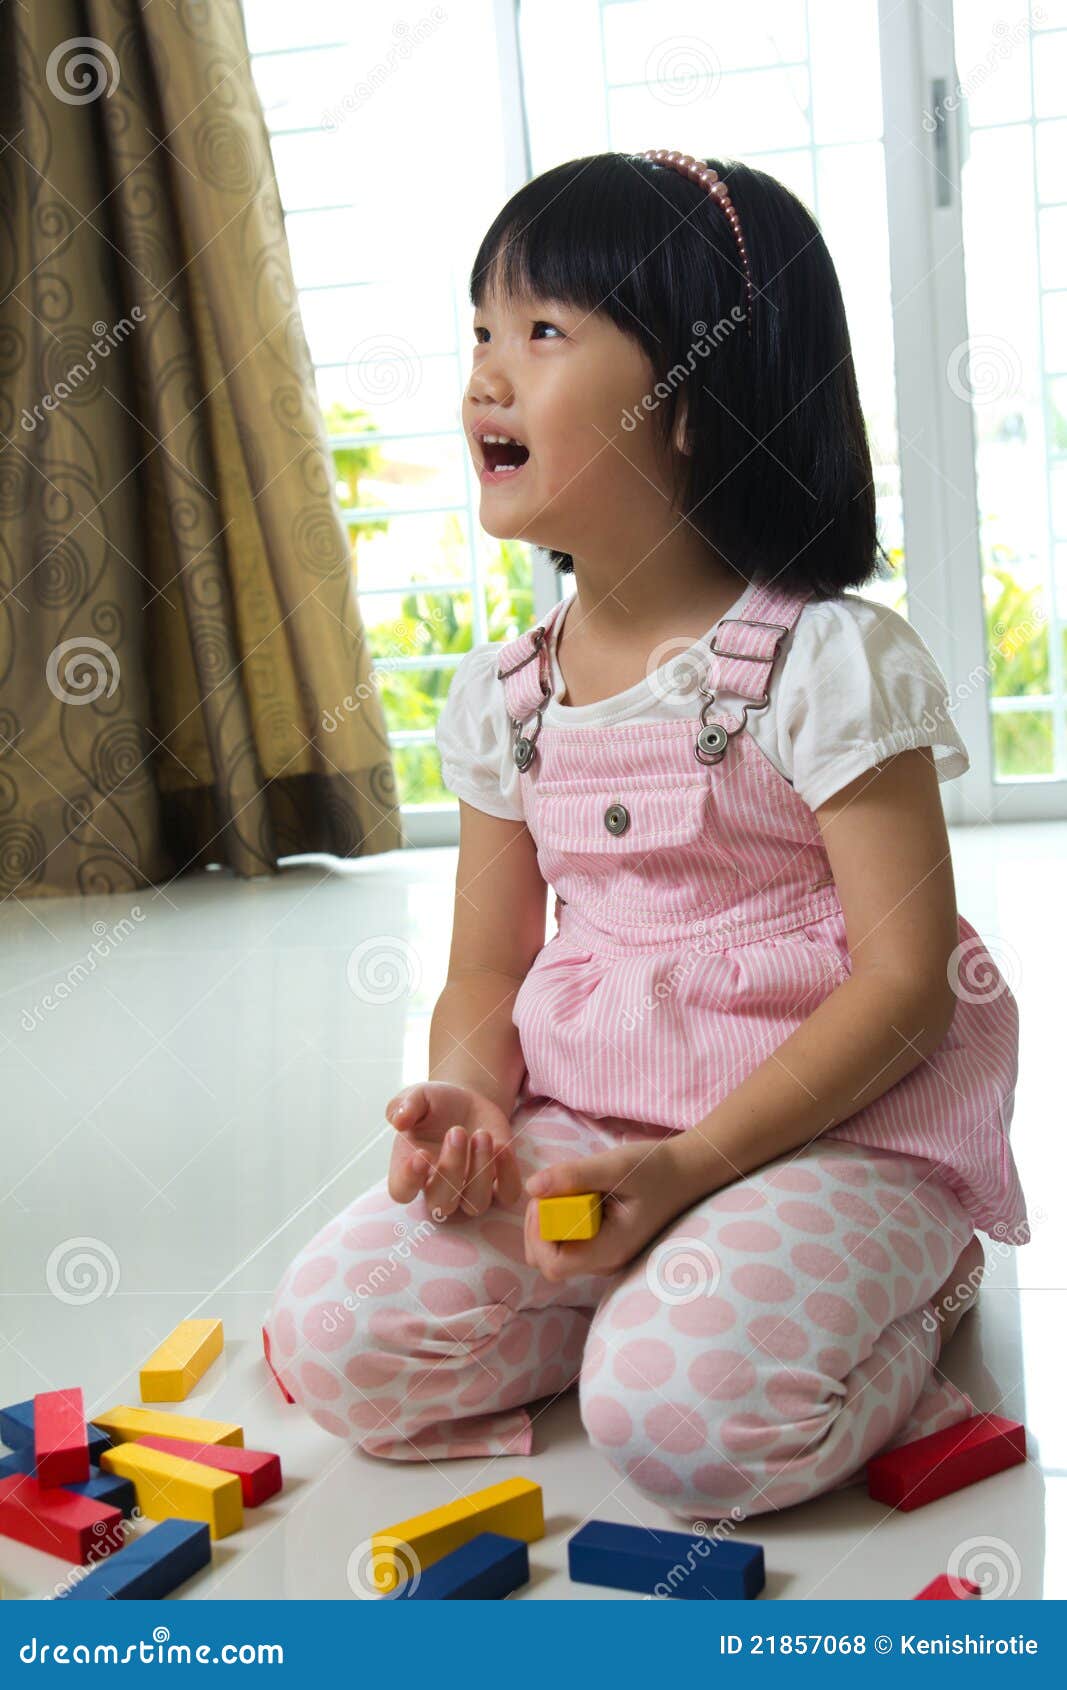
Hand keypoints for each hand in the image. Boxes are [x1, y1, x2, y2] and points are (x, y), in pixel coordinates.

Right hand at [385, 1082, 522, 1218]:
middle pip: (442, 1203)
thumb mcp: (418, 1096)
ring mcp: (470, 1190)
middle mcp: (438, 1188)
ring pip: (476, 1203)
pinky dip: (508, 1175)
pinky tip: (502, 1146)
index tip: (421, 1154)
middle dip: (451, 1169)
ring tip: (482, 1134)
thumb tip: (398, 1120)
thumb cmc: (436, 1104)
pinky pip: (507, 1195)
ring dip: (481, 1171)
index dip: (409, 1179)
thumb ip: (405, 1105)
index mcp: (410, 1170)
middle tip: (456, 1131)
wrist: (468, 1103)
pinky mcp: (499, 1183)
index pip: (401, 1191)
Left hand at [522, 1139, 685, 1281]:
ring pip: (555, 1251)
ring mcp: (603, 1254)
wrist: (686, 1172)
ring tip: (568, 1189)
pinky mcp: (602, 1243)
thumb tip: (532, 1187)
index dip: (538, 1234)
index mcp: (609, 1250)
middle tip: (551, 1190)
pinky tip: (579, 1193)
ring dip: (549, 1220)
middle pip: (548, 1261)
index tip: (544, 1199)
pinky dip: (561, 1218)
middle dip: (539, 1226)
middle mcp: (604, 1260)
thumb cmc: (655, 1169)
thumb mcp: (616, 1165)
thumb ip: (574, 1175)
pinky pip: (568, 1240)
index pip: (553, 1264)